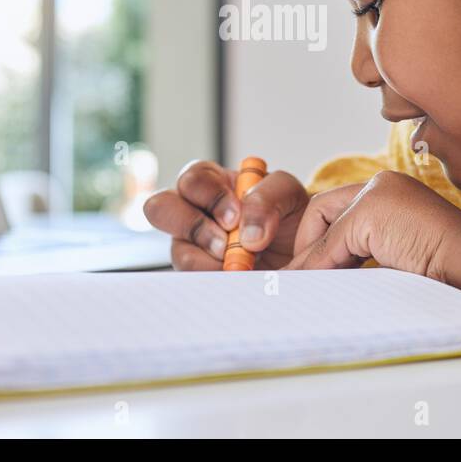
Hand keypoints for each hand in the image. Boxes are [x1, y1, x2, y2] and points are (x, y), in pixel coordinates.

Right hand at [143, 160, 310, 269]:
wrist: (301, 254)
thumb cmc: (288, 216)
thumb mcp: (288, 194)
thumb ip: (268, 197)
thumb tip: (247, 234)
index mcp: (212, 183)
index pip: (192, 179)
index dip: (209, 197)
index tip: (235, 218)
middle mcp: (193, 211)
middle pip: (160, 208)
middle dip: (194, 226)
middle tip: (227, 244)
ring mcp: (191, 246)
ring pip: (177, 251)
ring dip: (208, 261)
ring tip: (239, 267)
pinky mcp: (198, 275)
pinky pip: (193, 280)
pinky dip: (216, 282)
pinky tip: (238, 280)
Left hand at [282, 170, 460, 294]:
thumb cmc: (446, 271)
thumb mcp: (395, 258)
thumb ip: (361, 255)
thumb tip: (316, 274)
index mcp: (392, 192)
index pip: (339, 210)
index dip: (321, 242)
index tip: (314, 273)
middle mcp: (382, 185)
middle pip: (324, 210)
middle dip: (309, 247)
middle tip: (300, 280)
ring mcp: (377, 193)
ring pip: (324, 226)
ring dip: (311, 259)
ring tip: (301, 286)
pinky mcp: (372, 210)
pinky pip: (331, 243)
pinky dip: (318, 266)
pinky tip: (313, 287)